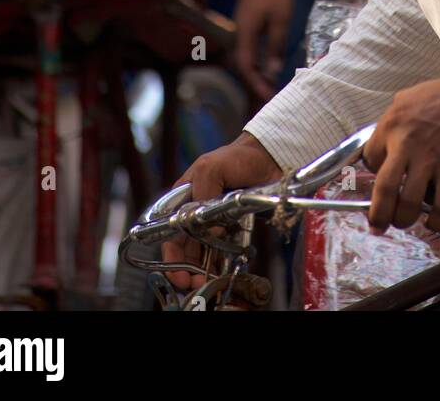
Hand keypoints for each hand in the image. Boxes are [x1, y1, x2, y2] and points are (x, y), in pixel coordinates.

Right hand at [162, 133, 281, 289]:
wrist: (268, 157)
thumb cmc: (236, 157)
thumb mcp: (210, 168)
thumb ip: (203, 196)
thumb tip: (209, 230)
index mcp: (183, 197)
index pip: (170, 230)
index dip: (171, 253)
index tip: (178, 272)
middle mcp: (196, 211)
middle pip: (185, 246)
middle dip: (186, 267)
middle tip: (194, 282)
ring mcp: (215, 220)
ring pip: (203, 250)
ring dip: (202, 267)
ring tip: (206, 280)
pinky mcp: (234, 225)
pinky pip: (224, 248)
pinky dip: (220, 260)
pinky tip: (220, 270)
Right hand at [233, 0, 293, 101]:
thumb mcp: (281, 20)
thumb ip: (275, 46)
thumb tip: (272, 71)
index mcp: (244, 33)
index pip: (246, 66)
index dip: (256, 83)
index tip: (268, 97)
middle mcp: (238, 32)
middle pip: (243, 63)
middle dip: (255, 81)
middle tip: (270, 95)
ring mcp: (241, 26)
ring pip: (245, 56)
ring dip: (256, 71)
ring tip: (270, 85)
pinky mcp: (246, 22)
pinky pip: (248, 47)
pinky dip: (257, 59)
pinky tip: (268, 64)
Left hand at [363, 72, 439, 233]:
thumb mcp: (411, 97)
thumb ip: (396, 119)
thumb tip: (388, 139)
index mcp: (392, 123)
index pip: (370, 158)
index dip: (374, 173)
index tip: (383, 179)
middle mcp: (406, 143)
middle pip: (383, 189)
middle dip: (378, 214)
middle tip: (378, 223)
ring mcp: (430, 159)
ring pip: (408, 204)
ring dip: (404, 220)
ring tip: (405, 221)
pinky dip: (437, 221)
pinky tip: (435, 220)